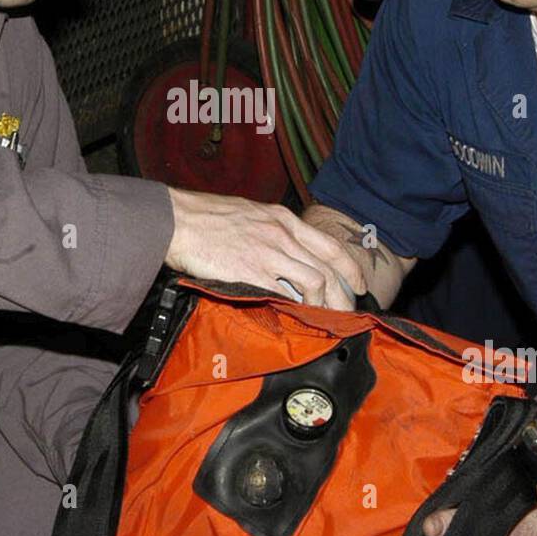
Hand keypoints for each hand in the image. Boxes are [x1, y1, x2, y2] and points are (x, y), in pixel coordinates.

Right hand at [164, 189, 366, 310]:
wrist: (177, 220)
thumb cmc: (204, 217)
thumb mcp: (248, 214)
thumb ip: (269, 232)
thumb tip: (281, 253)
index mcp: (282, 219)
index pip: (329, 244)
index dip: (350, 267)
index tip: (359, 283)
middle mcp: (282, 234)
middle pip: (328, 267)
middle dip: (344, 295)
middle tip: (347, 314)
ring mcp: (269, 252)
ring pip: (315, 281)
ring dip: (326, 305)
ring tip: (327, 321)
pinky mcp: (252, 271)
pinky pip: (286, 293)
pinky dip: (298, 307)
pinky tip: (299, 318)